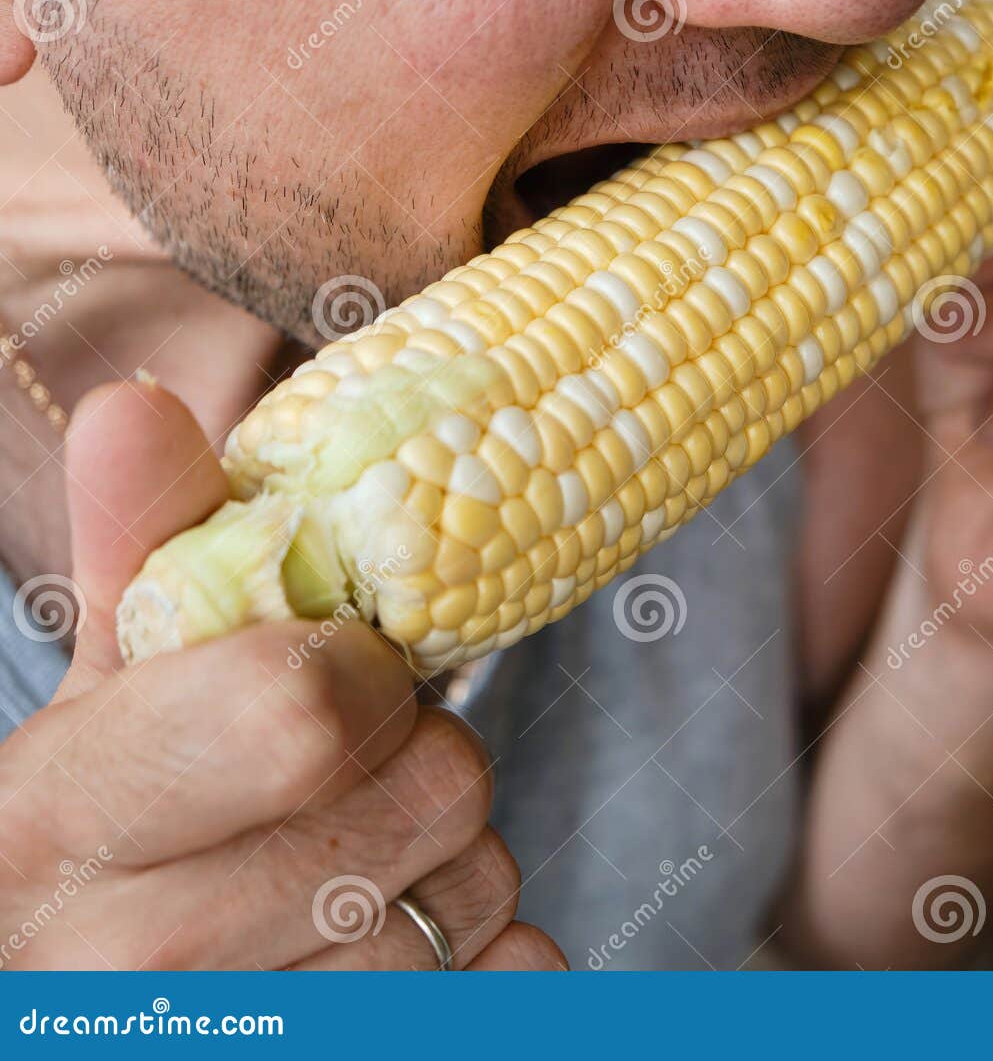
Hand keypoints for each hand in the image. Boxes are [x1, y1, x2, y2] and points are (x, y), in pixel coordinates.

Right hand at [0, 383, 563, 969]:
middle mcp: (140, 966)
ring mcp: (253, 1036)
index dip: (358, 679)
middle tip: (352, 782)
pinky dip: (494, 955)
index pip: (303, 714)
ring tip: (356, 874)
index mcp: (61, 822)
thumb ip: (142, 557)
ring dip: (454, 864)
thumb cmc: (111, 845)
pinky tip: (395, 945)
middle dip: (422, 764)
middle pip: (434, 797)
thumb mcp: (109, 700)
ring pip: (479, 892)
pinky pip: (522, 983)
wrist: (84, 992)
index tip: (334, 681)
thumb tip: (137, 404)